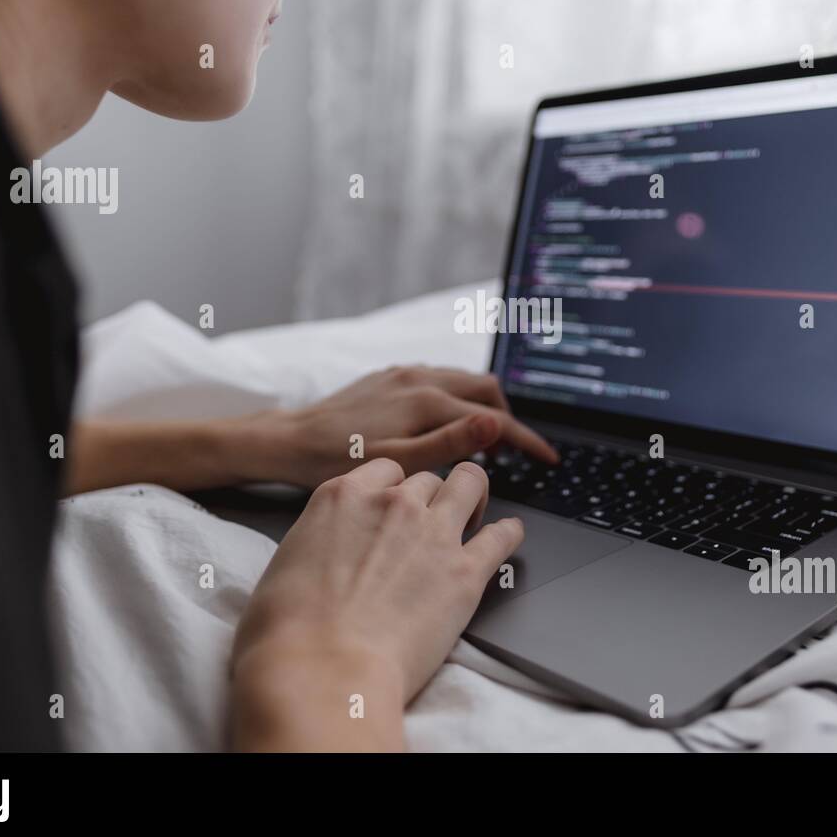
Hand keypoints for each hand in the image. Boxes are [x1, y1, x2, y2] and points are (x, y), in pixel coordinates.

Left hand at [220, 366, 557, 487]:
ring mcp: (403, 373)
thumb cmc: (337, 459)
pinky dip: (459, 398)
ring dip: (484, 406)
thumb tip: (495, 427)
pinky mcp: (389, 376)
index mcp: (426, 400)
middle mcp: (419, 378)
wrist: (288, 440)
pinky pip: (440, 379)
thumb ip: (450, 443)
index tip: (548, 458)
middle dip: (509, 418)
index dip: (526, 440)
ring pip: (463, 380)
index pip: (494, 419)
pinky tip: (448, 424)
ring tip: (486, 443)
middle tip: (515, 453)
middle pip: (486, 389)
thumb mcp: (397, 462)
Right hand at [229, 458, 522, 750]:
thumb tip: (319, 560)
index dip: (395, 486)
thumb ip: (316, 544)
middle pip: (428, 478)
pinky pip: (502, 536)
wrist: (321, 668)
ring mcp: (432, 533)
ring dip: (474, 496)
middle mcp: (392, 504)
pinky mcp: (465, 572)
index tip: (398, 502)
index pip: (385, 470)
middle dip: (433, 495)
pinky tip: (509, 535)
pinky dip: (508, 533)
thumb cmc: (288, 631)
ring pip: (470, 484)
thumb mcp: (286, 565)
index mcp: (343, 496)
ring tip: (476, 513)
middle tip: (432, 520)